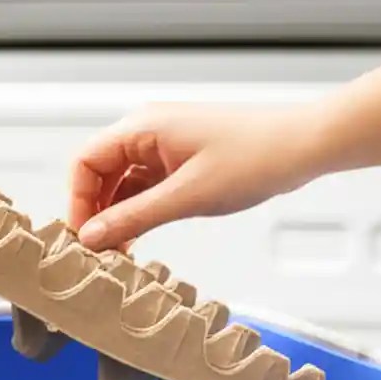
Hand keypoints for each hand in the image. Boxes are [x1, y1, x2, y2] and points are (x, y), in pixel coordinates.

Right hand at [68, 103, 326, 250]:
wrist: (303, 147)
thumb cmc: (254, 159)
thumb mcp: (187, 197)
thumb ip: (134, 217)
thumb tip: (92, 237)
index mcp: (142, 127)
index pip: (85, 162)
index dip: (77, 201)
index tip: (83, 238)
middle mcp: (147, 131)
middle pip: (99, 173)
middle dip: (94, 212)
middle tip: (98, 251)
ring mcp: (163, 145)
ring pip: (121, 183)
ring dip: (116, 215)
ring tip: (118, 251)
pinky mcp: (179, 161)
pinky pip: (144, 186)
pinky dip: (137, 211)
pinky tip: (138, 238)